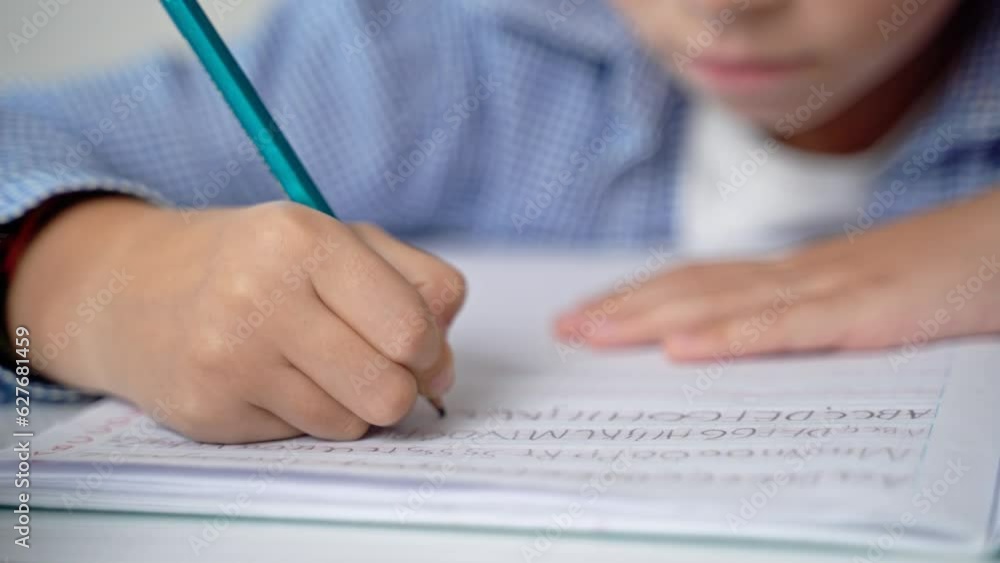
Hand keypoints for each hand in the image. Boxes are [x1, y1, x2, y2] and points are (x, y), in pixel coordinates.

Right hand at [9, 198, 465, 442]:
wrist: (134, 287)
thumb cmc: (259, 262)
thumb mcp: (339, 238)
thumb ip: (416, 283)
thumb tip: (444, 364)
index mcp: (303, 240)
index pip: (412, 327)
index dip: (433, 349)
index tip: (421, 348)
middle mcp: (259, 298)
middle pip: (389, 389)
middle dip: (403, 385)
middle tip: (381, 364)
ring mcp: (228, 360)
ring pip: (354, 422)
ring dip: (355, 401)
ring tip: (320, 364)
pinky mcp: (208, 411)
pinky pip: (308, 437)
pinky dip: (311, 414)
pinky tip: (277, 379)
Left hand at [556, 190, 999, 360]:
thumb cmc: (945, 276)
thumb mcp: (864, 300)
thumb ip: (811, 319)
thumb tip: (753, 341)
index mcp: (797, 278)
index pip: (700, 285)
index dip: (640, 299)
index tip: (590, 317)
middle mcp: (799, 278)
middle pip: (693, 291)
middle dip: (622, 310)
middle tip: (566, 328)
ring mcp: (829, 292)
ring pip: (722, 305)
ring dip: (650, 320)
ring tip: (593, 334)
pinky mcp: (865, 314)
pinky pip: (786, 329)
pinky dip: (729, 338)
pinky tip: (682, 351)